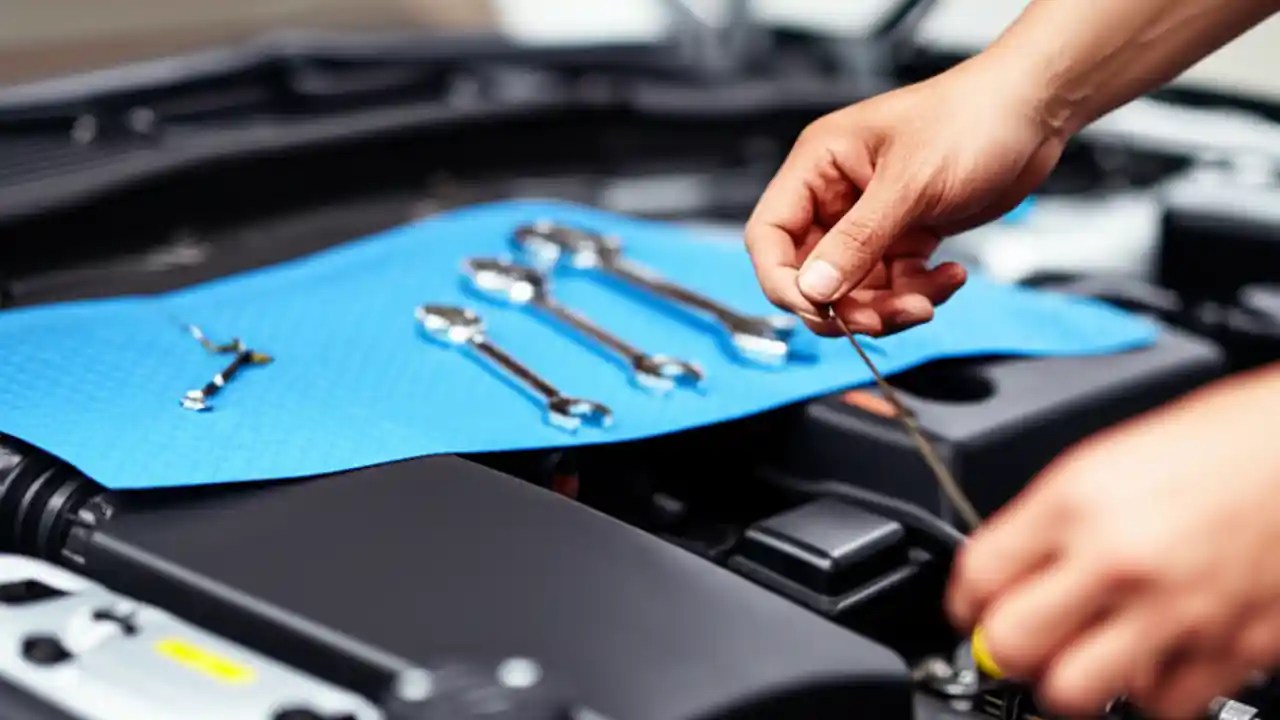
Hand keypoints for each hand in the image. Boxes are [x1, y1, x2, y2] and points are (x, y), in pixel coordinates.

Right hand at [744, 53, 1064, 336]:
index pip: (771, 235)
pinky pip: (895, 282)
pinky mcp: (906, 234)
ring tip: (926, 301)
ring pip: (856, 287)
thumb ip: (857, 241)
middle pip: (812, 272)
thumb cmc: (970, 120)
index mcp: (819, 167)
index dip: (783, 280)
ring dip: (889, 306)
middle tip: (880, 320)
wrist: (1034, 112)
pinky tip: (951, 277)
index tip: (817, 310)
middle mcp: (837, 195)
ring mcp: (871, 218)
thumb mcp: (910, 184)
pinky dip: (920, 292)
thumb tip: (813, 289)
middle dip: (845, 304)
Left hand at [947, 364, 1279, 717]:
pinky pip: (1163, 705)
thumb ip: (1049, 522)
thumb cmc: (1220, 443)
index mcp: (1077, 502)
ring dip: (1071, 681)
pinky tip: (1153, 660)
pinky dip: (1150, 692)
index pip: (977, 578)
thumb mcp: (1108, 461)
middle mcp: (1119, 560)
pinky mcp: (1234, 648)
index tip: (972, 610)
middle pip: (1011, 648)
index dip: (964, 602)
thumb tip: (1004, 575)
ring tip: (1084, 657)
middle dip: (1006, 650)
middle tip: (1023, 641)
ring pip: (1075, 693)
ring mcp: (1177, 611)